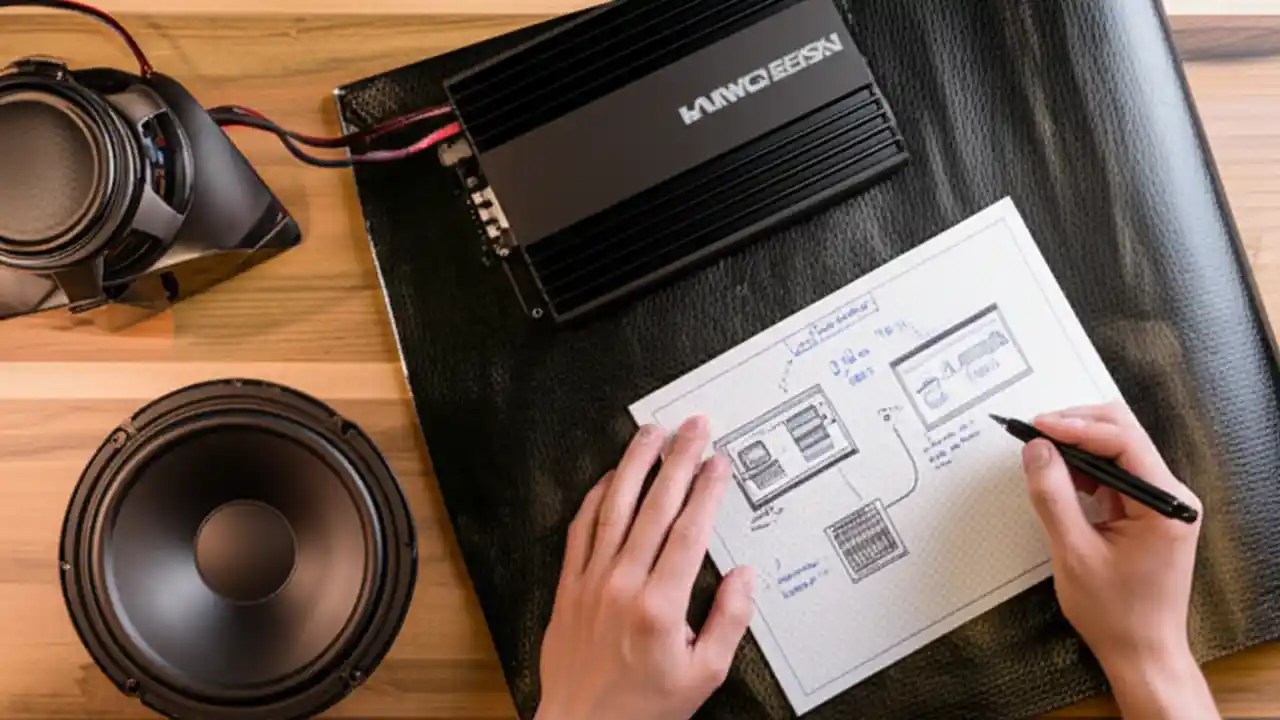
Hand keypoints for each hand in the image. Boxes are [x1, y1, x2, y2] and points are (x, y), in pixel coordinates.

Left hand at [536, 418, 755, 719]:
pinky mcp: (569, 585)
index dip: (707, 490)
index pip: (689, 531)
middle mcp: (622, 584)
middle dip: (679, 460)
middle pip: (654, 506)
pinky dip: (595, 497)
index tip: (720, 463)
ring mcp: (591, 580)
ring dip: (635, 464)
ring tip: (652, 432)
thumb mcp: (704, 675)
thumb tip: (744, 577)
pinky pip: (581, 529)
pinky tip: (609, 477)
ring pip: (613, 506)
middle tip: (695, 427)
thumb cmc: (645, 706)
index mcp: (660, 606)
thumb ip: (729, 621)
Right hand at [1022, 402, 1216, 718]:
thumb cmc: (1115, 613)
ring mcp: (1161, 503)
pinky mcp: (1148, 512)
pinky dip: (1085, 470)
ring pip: (1118, 450)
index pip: (1123, 441)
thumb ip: (1053, 497)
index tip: (1038, 426)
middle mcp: (1171, 496)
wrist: (1142, 651)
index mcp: (1165, 505)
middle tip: (1035, 433)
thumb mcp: (1073, 553)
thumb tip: (1036, 450)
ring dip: (1078, 447)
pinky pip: (1115, 474)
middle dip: (1076, 428)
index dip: (1076, 426)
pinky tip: (1060, 478)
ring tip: (1041, 456)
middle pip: (1124, 435)